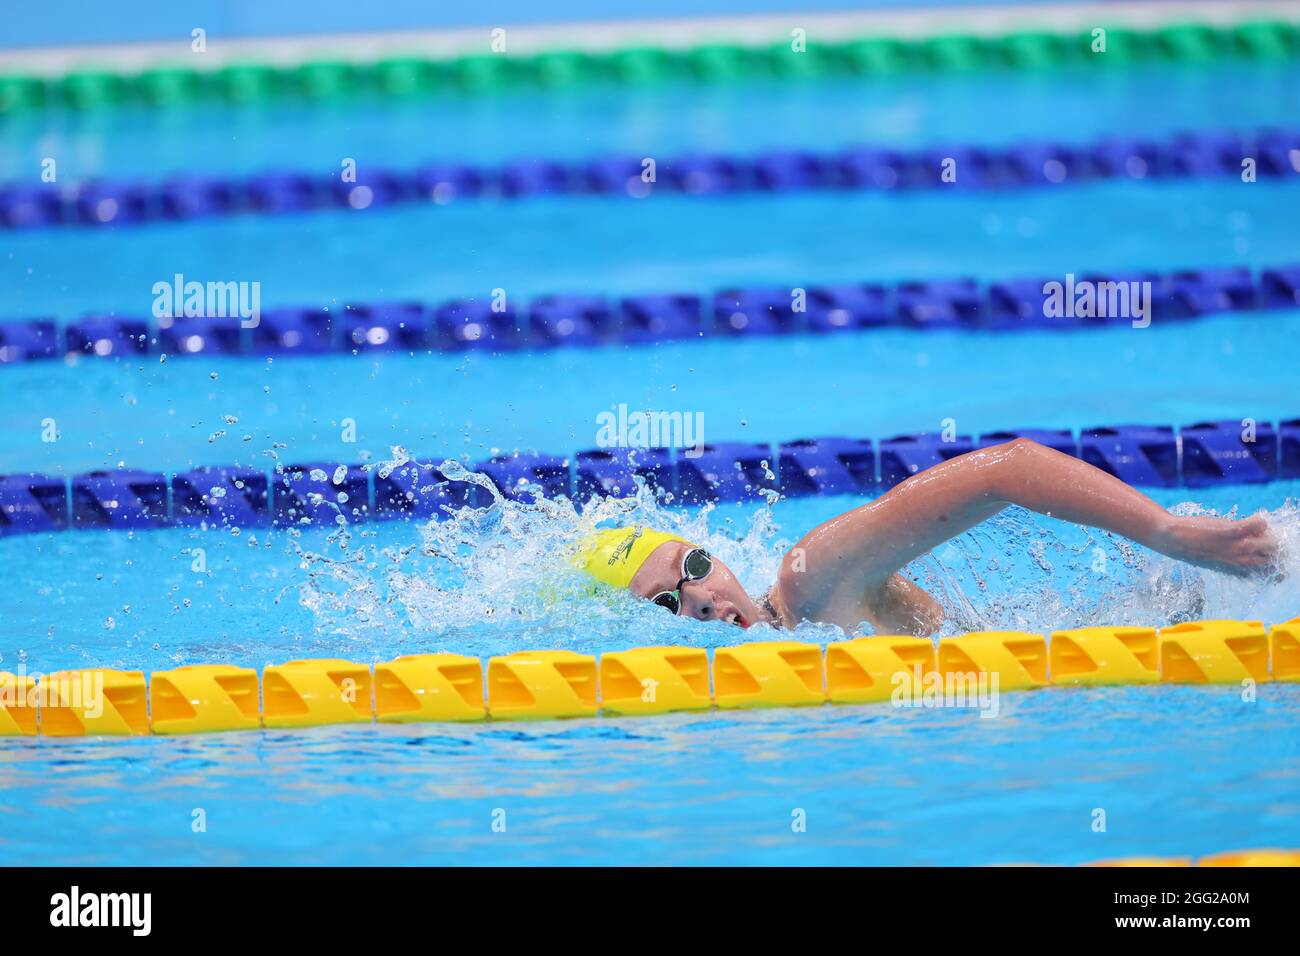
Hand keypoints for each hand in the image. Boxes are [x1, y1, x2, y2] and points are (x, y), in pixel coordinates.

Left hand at [1157, 513, 1278, 576]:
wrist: (1170, 539)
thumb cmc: (1190, 548)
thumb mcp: (1214, 559)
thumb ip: (1230, 558)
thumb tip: (1243, 553)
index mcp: (1235, 567)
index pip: (1266, 568)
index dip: (1268, 555)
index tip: (1260, 547)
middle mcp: (1238, 559)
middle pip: (1272, 554)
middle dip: (1270, 543)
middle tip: (1257, 534)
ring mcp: (1235, 546)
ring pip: (1270, 542)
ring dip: (1266, 533)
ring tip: (1252, 527)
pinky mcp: (1229, 531)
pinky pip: (1257, 525)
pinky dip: (1259, 520)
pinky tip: (1252, 518)